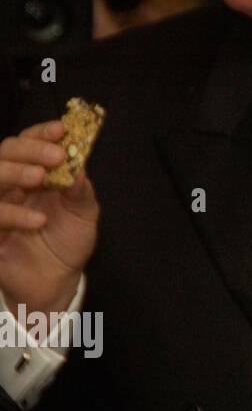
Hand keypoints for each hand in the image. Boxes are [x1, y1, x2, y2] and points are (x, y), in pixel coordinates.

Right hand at [0, 119, 98, 315]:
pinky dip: (13, 215)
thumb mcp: (84, 213)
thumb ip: (81, 190)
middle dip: (28, 150)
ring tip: (40, 178)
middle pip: (5, 153)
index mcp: (34, 175)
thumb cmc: (67, 240)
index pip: (28, 144)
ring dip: (13, 173)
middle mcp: (11, 187)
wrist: (56, 280)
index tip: (61, 129)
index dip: (41, 134)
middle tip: (54, 155)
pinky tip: (38, 221)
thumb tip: (78, 165)